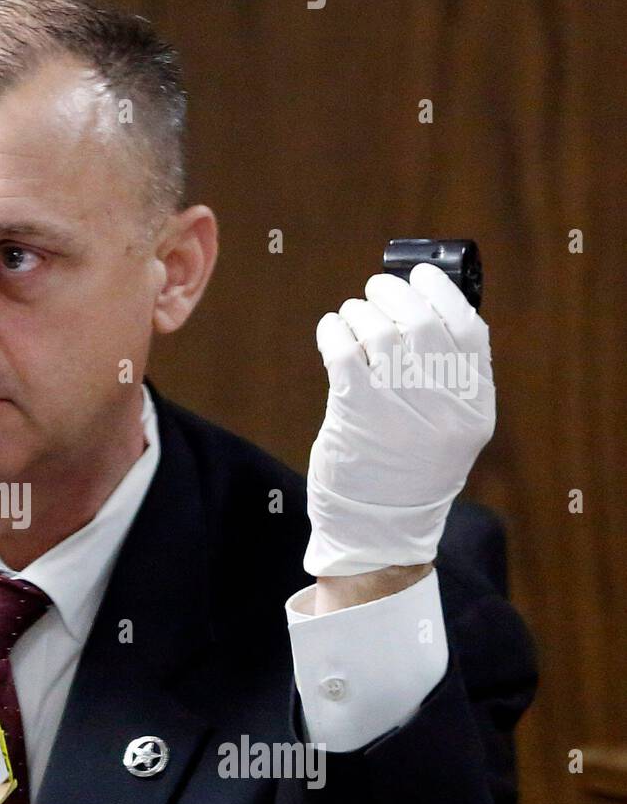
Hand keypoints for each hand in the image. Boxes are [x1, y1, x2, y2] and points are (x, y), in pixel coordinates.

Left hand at [304, 262, 494, 579]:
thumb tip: (420, 309)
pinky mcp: (355, 413)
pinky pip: (344, 350)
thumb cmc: (407, 470)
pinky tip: (331, 329)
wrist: (378, 528)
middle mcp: (442, 406)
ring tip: (352, 315)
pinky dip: (334, 330)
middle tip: (376, 289)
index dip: (444, 294)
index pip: (468, 330)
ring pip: (380, 331)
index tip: (422, 275)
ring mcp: (399, 410)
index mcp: (473, 406)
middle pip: (422, 322)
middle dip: (395, 294)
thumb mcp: (447, 430)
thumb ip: (445, 378)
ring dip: (360, 312)